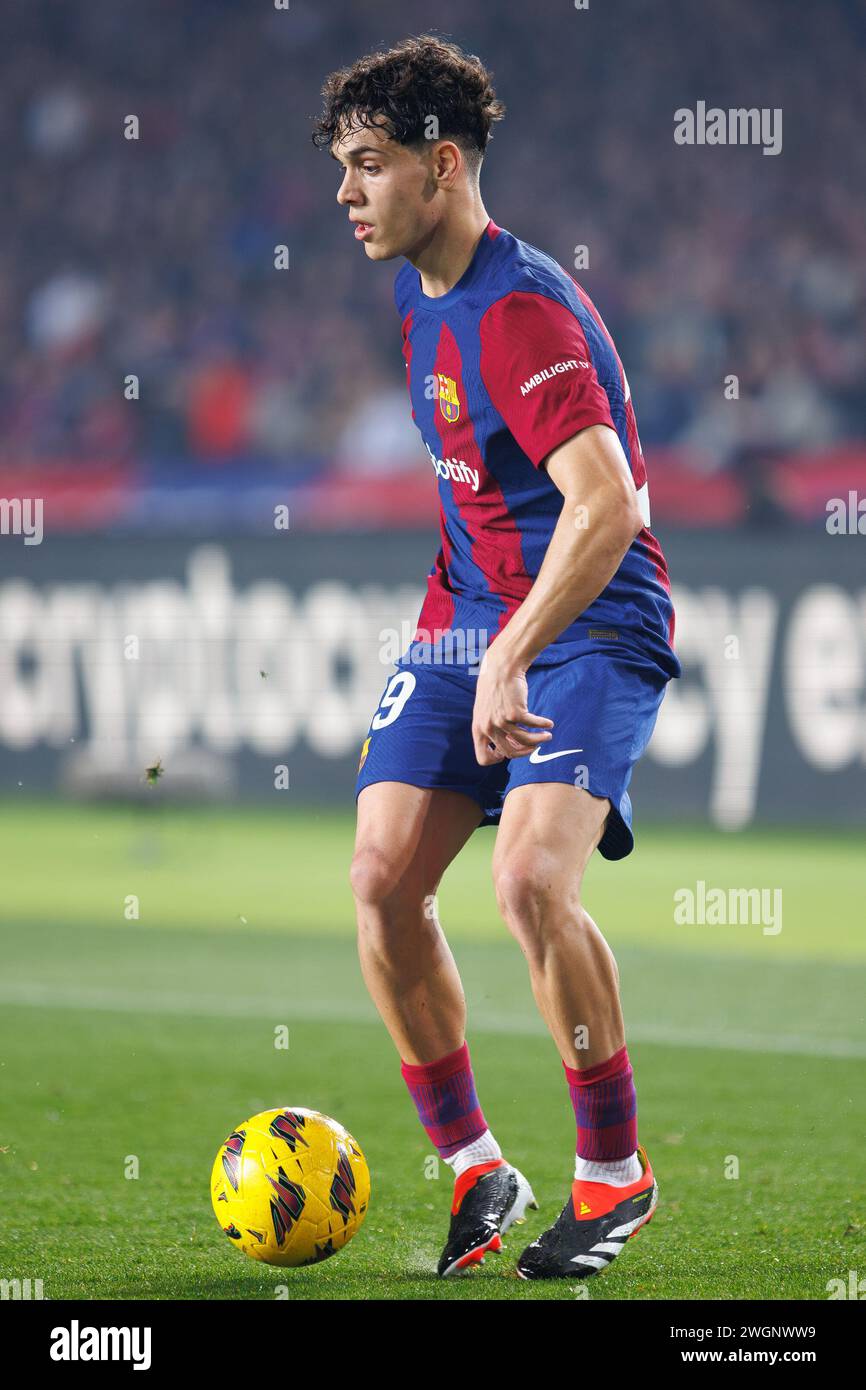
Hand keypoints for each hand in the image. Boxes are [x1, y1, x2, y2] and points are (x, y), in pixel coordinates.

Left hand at [471, 649, 553, 765]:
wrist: (500, 668)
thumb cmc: (494, 689)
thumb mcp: (485, 711)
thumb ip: (492, 728)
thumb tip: (507, 747)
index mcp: (478, 729)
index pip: (483, 758)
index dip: (497, 759)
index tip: (508, 753)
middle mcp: (488, 728)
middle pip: (508, 753)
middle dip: (524, 752)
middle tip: (534, 747)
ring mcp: (501, 721)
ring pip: (524, 741)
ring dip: (539, 741)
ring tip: (547, 736)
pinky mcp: (515, 713)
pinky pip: (533, 725)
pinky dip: (543, 725)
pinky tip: (549, 723)